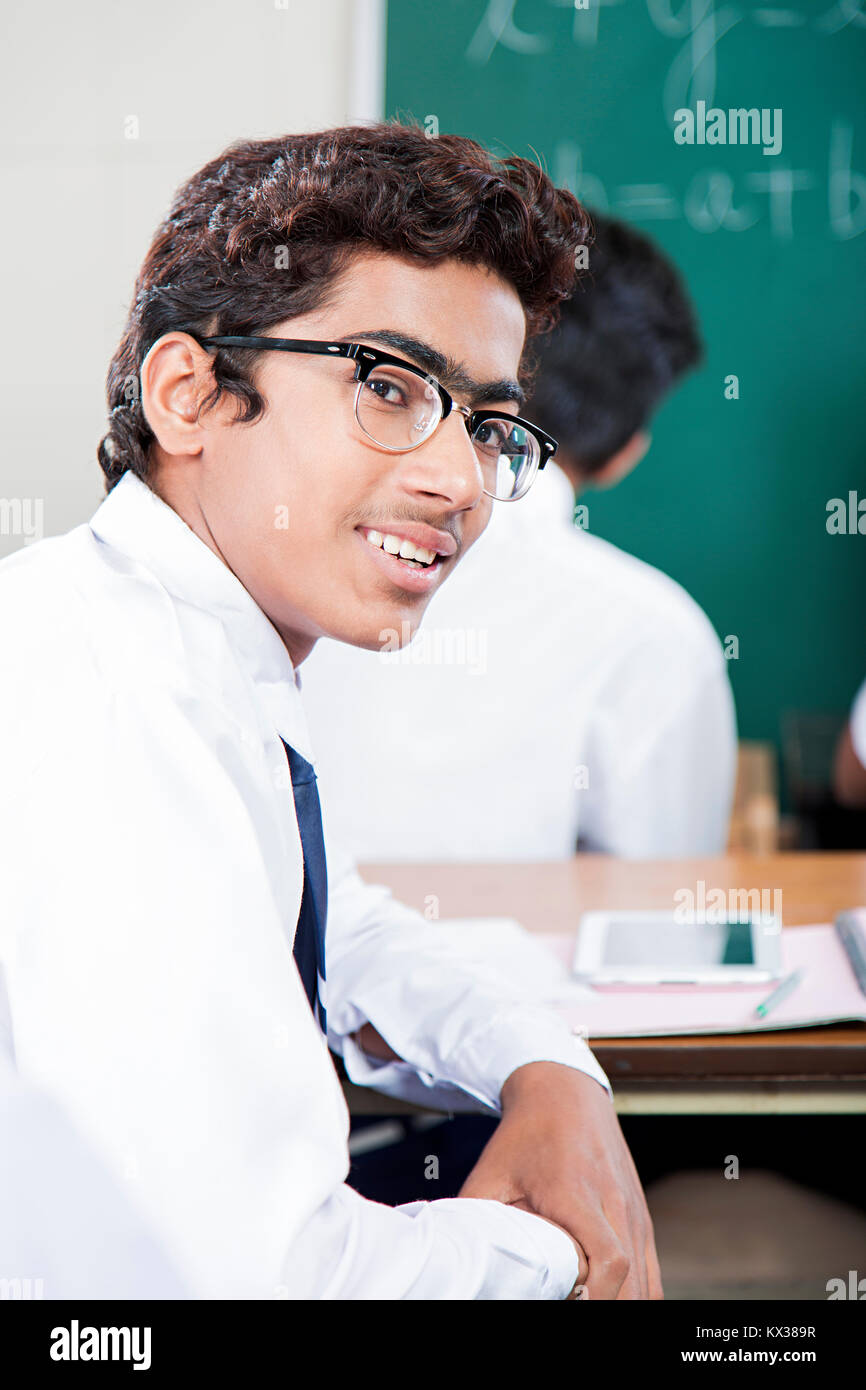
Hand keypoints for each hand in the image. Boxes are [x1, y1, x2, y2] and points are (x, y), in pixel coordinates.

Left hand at [458, 1061, 663, 1299]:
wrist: (564, 1091)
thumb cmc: (525, 1134)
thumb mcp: (491, 1174)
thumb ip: (475, 1217)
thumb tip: (458, 1256)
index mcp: (577, 1194)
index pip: (610, 1260)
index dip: (596, 1298)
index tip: (571, 1303)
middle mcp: (615, 1203)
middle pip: (633, 1281)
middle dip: (607, 1306)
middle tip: (573, 1305)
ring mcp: (634, 1212)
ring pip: (647, 1281)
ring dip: (623, 1302)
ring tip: (586, 1303)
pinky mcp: (641, 1216)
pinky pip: (651, 1269)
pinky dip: (637, 1293)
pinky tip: (611, 1300)